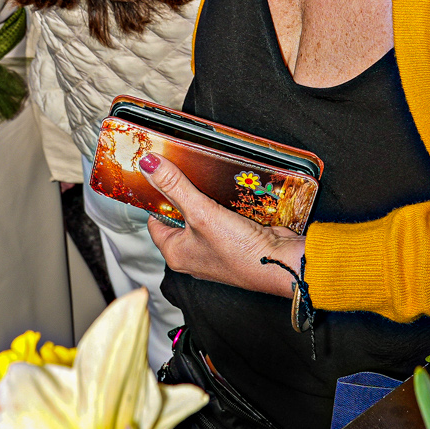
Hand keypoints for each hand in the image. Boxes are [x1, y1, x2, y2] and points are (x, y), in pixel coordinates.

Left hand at [139, 154, 305, 297]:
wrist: (280, 263)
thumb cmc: (239, 252)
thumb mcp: (201, 213)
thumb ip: (175, 186)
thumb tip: (150, 165)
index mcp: (175, 253)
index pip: (156, 220)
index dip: (159, 197)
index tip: (165, 175)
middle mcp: (193, 254)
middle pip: (180, 215)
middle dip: (186, 195)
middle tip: (190, 174)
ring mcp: (214, 248)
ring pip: (204, 214)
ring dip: (208, 198)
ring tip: (212, 182)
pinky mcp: (234, 241)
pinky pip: (223, 217)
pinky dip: (226, 204)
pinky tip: (231, 194)